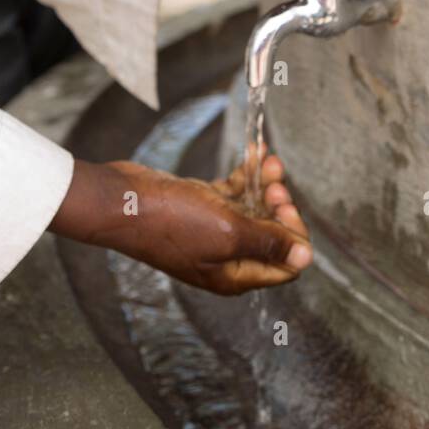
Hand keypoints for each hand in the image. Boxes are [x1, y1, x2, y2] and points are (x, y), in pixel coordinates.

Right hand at [51, 147, 311, 294]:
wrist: (123, 200)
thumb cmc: (171, 221)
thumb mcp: (228, 233)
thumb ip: (268, 243)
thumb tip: (305, 259)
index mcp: (234, 275)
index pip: (284, 264)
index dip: (292, 235)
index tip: (284, 206)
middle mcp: (226, 257)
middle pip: (271, 234)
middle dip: (279, 205)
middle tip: (274, 183)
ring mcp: (212, 232)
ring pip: (253, 209)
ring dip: (265, 184)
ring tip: (268, 161)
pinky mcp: (200, 208)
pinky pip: (233, 194)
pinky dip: (246, 176)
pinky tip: (254, 153)